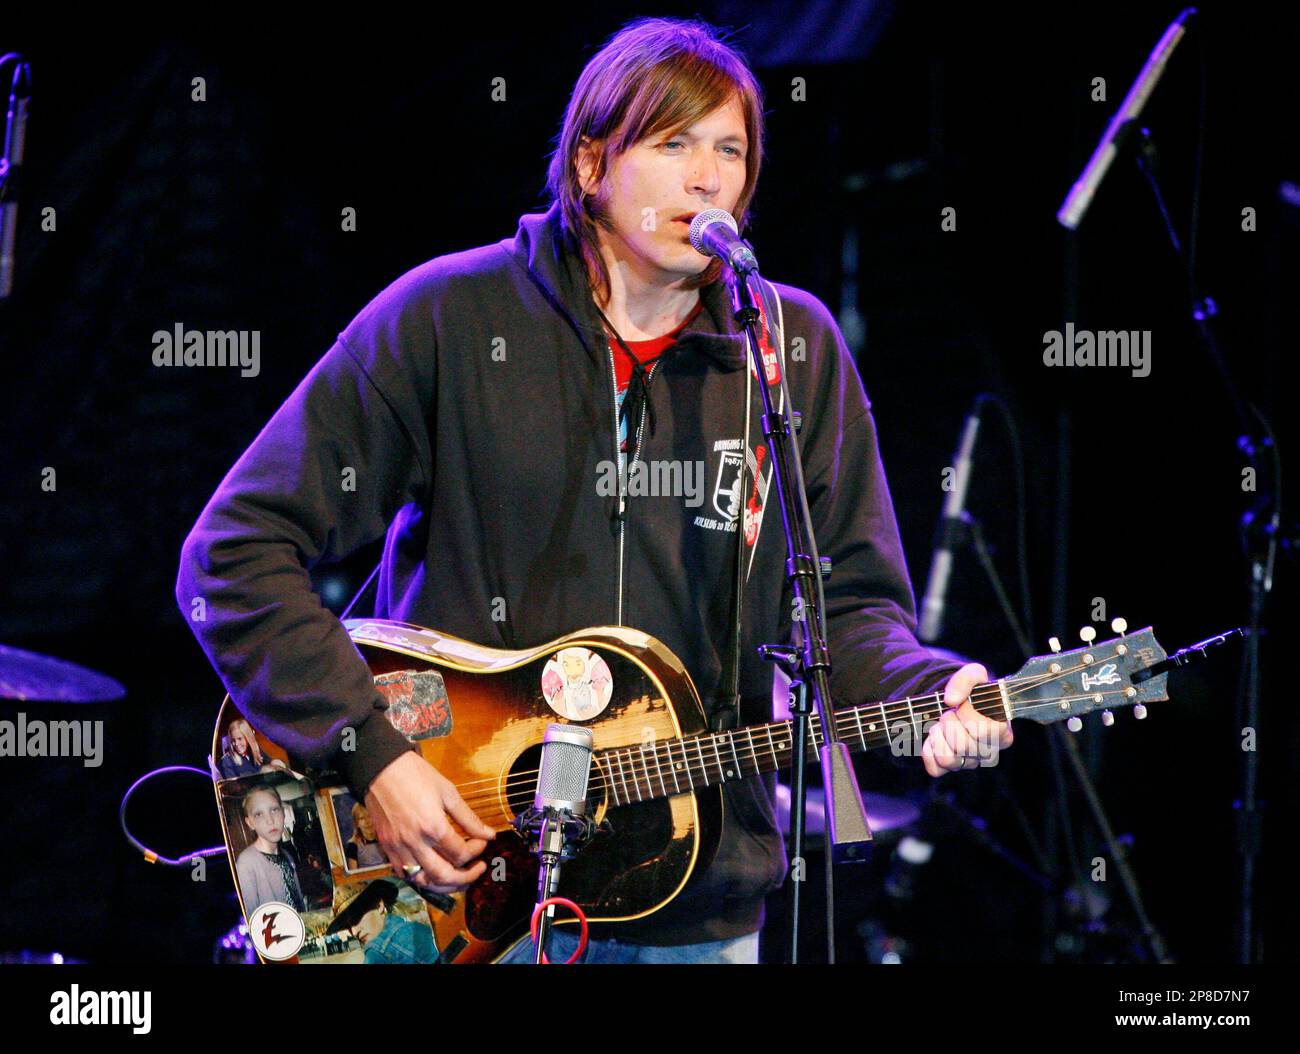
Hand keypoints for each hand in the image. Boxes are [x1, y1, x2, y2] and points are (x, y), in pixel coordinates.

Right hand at [364, 752, 495, 893]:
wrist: (380, 769)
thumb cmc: (416, 775)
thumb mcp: (448, 792)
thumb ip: (468, 818)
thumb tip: (489, 835)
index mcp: (433, 826)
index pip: (461, 854)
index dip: (477, 850)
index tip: (482, 841)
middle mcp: (415, 843)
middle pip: (444, 876)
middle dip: (466, 877)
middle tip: (478, 868)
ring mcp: (398, 848)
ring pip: (423, 881)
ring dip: (444, 884)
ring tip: (458, 876)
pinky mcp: (386, 848)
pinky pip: (405, 874)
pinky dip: (422, 878)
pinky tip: (433, 870)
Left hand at [921, 663, 1013, 777]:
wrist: (955, 704)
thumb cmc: (971, 693)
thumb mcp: (974, 675)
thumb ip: (966, 679)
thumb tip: (951, 700)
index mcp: (1002, 734)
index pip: (982, 731)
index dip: (967, 715)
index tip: (963, 704)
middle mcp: (988, 753)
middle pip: (963, 745)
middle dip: (949, 723)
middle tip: (949, 713)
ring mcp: (968, 763)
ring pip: (948, 759)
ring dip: (938, 737)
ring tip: (941, 725)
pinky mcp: (949, 769)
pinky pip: (935, 769)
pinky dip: (928, 751)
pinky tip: (935, 737)